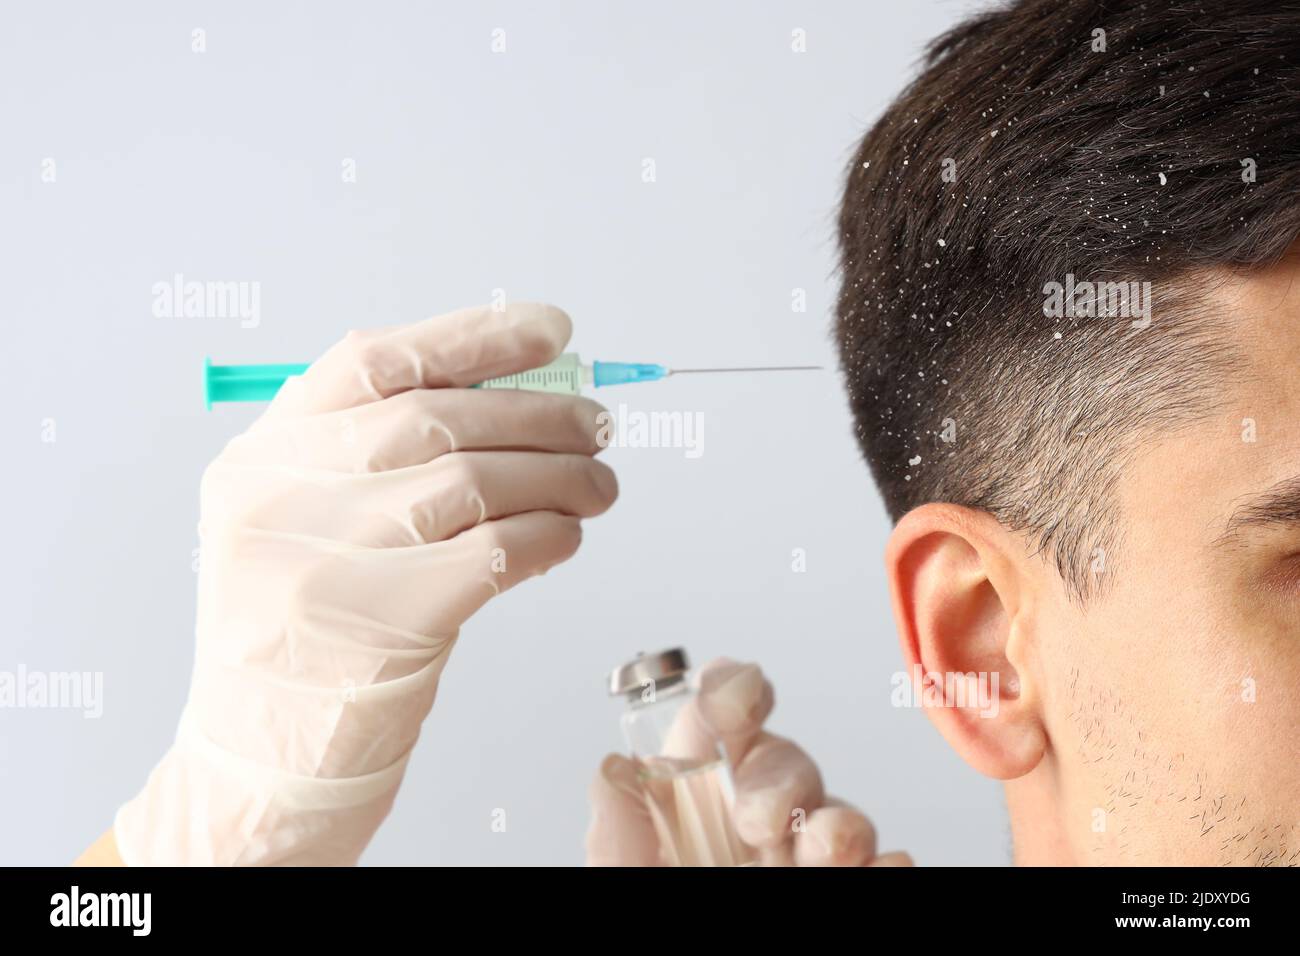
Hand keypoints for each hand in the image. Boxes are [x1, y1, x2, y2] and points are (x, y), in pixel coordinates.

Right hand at [115, 303, 617, 864]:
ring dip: (560, 476)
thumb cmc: (303, 629)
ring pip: (474, 480)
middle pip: (438, 418)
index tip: (551, 330)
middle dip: (539, 414)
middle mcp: (282, 498)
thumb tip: (515, 395)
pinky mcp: (383, 623)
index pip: (374, 360)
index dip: (474, 335)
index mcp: (262, 456)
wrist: (261, 753)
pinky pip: (495, 551)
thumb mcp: (302, 519)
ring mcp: (327, 561)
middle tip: (598, 427)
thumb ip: (376, 455)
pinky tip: (567, 535)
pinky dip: (549, 534)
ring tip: (599, 486)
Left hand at [586, 659, 912, 866]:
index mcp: (696, 808)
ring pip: (842, 816)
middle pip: (787, 761)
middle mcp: (757, 829)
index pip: (720, 724)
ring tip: (821, 852)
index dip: (732, 693)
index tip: (736, 695)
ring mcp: (808, 866)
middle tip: (758, 817)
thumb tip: (612, 767)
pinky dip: (889, 865)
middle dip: (781, 772)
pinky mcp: (852, 890)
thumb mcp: (631, 883)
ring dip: (838, 822)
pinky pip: (889, 865)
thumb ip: (621, 832)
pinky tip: (877, 871)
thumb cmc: (668, 941)